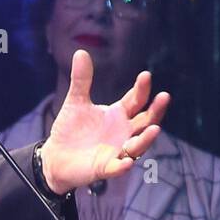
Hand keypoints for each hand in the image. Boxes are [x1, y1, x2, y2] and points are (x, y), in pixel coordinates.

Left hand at [39, 50, 169, 194]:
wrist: (56, 156)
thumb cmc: (70, 129)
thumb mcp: (76, 102)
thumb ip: (81, 80)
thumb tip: (81, 52)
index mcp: (119, 114)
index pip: (136, 100)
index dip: (142, 89)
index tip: (146, 75)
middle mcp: (124, 132)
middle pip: (146, 121)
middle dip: (156, 110)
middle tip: (164, 96)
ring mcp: (118, 150)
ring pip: (138, 145)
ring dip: (146, 138)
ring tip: (154, 129)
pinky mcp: (106, 168)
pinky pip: (118, 167)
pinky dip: (123, 165)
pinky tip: (127, 161)